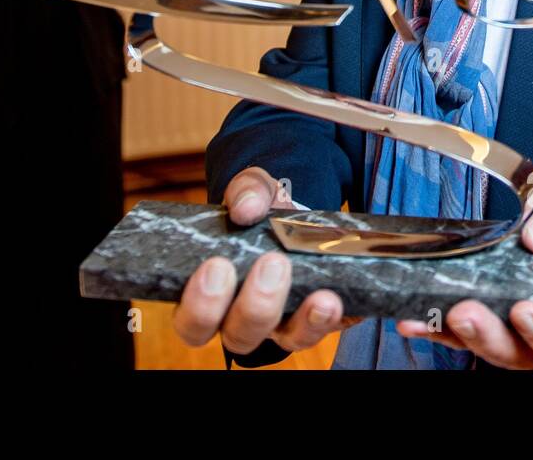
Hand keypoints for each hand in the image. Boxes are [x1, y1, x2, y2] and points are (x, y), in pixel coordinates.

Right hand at [171, 167, 357, 356]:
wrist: (297, 213)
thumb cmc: (261, 209)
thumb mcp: (252, 191)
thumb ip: (246, 193)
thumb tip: (246, 209)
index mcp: (212, 294)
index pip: (192, 322)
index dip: (200, 305)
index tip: (217, 266)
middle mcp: (243, 318)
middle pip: (240, 337)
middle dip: (256, 306)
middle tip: (272, 264)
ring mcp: (283, 323)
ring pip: (288, 340)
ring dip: (304, 321)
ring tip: (321, 296)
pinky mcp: (318, 319)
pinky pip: (328, 328)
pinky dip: (335, 316)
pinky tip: (340, 297)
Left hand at [397, 179, 532, 368]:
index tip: (526, 311)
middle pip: (524, 353)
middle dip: (491, 337)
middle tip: (466, 313)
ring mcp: (518, 323)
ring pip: (489, 345)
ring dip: (455, 334)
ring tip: (425, 316)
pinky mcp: (490, 309)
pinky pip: (462, 327)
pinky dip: (436, 323)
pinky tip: (411, 316)